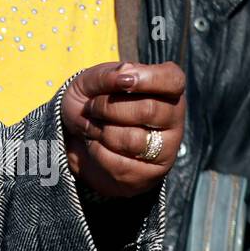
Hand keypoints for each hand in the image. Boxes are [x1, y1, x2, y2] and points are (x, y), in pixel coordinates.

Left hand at [59, 61, 185, 197]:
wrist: (76, 140)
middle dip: (108, 107)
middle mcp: (173, 119)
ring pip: (133, 140)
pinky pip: (120, 164)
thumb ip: (106, 76)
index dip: (149, 79)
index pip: (173, 80)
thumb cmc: (91, 103)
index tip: (124, 81)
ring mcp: (165, 149)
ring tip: (93, 127)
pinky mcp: (150, 175)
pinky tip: (96, 145)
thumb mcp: (89, 82)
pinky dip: (97, 152)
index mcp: (164, 89)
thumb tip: (126, 75)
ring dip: (101, 131)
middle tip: (92, 107)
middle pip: (149, 110)